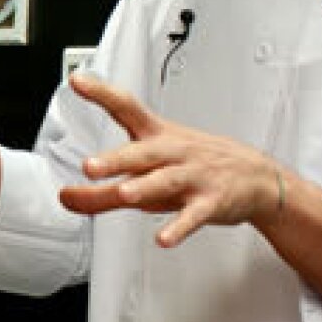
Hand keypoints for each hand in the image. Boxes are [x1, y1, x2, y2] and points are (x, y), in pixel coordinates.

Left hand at [59, 71, 281, 247]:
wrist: (256, 176)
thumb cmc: (194, 166)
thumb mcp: (149, 173)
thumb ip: (104, 190)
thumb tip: (64, 197)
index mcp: (157, 136)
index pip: (125, 108)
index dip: (101, 93)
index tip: (78, 82)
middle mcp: (173, 152)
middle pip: (142, 152)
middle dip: (116, 159)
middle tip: (89, 167)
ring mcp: (194, 176)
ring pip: (167, 180)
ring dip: (145, 187)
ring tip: (124, 194)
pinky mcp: (211, 202)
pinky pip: (194, 215)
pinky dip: (179, 227)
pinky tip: (163, 238)